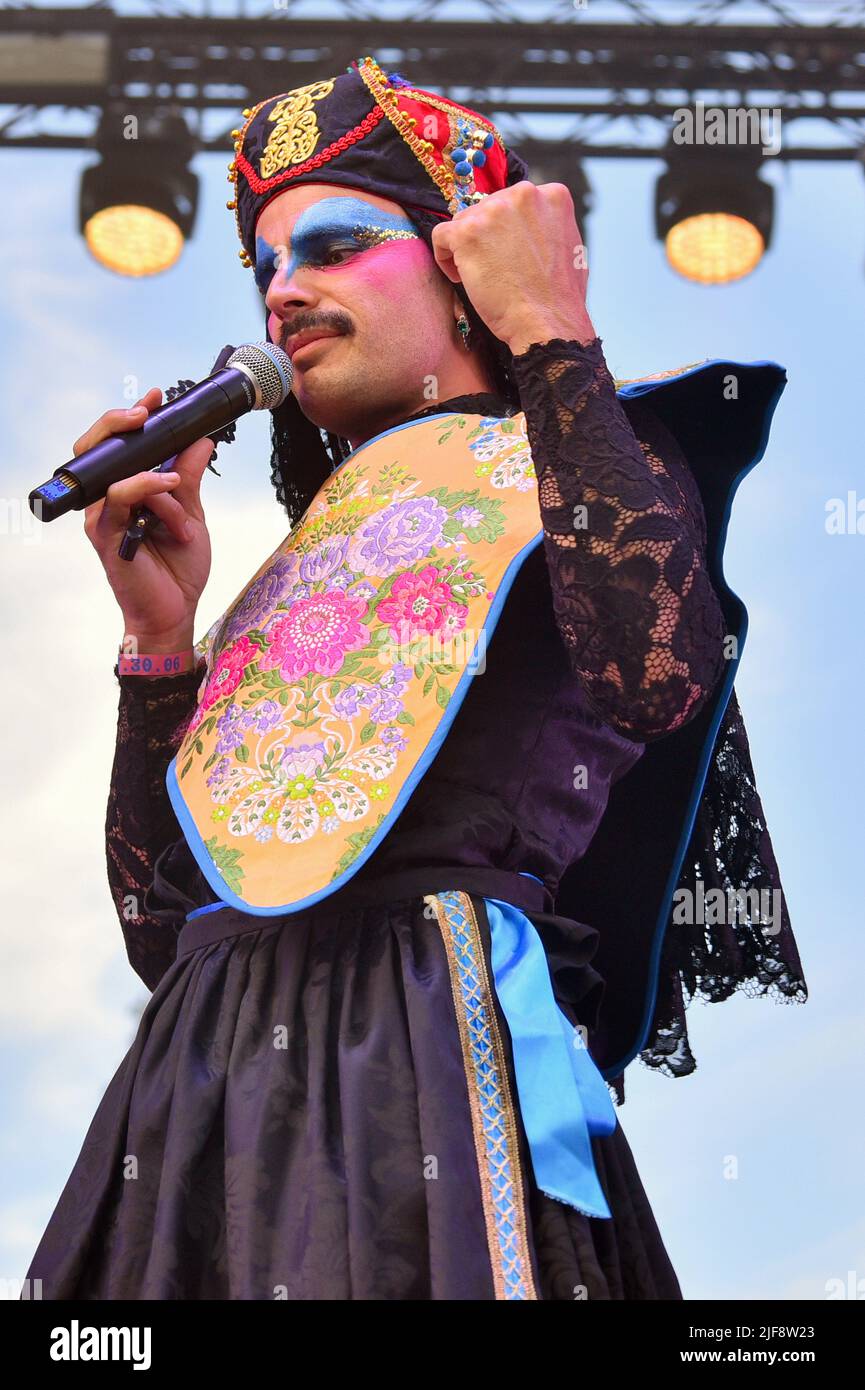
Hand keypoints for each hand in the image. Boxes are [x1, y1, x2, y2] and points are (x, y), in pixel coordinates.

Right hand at [80, 387, 212, 651]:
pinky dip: (146, 487)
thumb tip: (202, 441)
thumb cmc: (178, 567)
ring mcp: (103, 517)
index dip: (130, 416)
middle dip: (117, 422)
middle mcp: (108, 500)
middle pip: (95, 448)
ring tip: (178, 487)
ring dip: (155, 477)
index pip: (117, 445)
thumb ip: (189, 479)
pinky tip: (169, 487)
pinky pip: (119, 498)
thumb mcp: (192, 515)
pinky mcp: (106, 534)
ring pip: (114, 471)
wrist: (176, 611)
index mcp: (126, 491)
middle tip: (146, 411)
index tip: (157, 397)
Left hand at [430, 181, 596, 354]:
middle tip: (492, 268)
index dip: (506, 230)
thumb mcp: (568, 245)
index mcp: (552, 195)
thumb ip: (546, 225)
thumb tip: (525, 226)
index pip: (512, 202)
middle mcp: (524, 194)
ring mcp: (494, 210)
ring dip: (465, 248)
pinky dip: (445, 257)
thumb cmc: (559, 296)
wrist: (547, 322)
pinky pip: (441, 235)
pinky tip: (460, 277)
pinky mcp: (468, 232)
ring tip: (479, 277)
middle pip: (486, 208)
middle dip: (485, 238)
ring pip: (463, 220)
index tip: (507, 253)